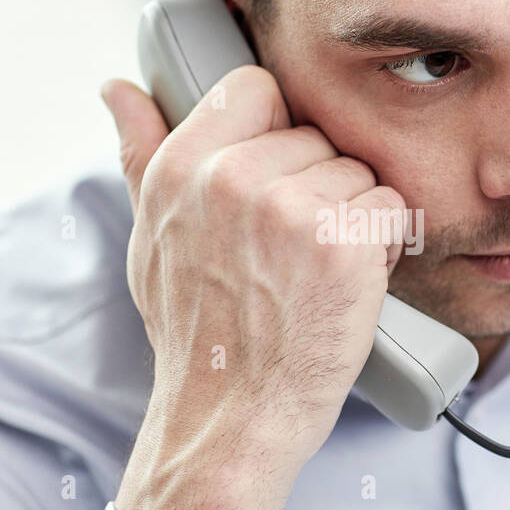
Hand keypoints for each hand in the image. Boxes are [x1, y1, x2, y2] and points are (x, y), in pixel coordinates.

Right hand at [103, 67, 404, 509]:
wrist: (231, 421)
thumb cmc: (195, 335)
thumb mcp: (151, 239)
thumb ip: (141, 155)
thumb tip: (119, 88)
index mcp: (179, 169)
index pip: (255, 87)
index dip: (275, 129)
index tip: (277, 175)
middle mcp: (230, 179)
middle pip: (314, 136)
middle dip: (316, 188)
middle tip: (292, 253)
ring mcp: (288, 209)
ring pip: (356, 172)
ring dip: (352, 218)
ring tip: (315, 272)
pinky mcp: (341, 243)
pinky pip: (390, 207)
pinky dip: (385, 246)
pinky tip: (349, 283)